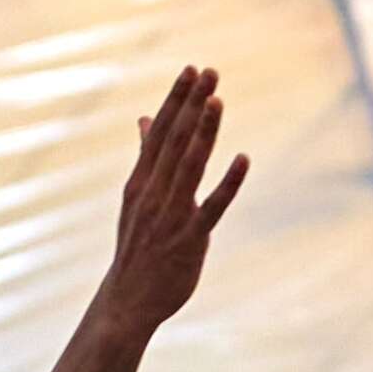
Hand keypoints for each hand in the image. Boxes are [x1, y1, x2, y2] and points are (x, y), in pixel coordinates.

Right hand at [97, 66, 247, 330]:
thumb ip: (146, 157)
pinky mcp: (190, 238)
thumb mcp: (136, 198)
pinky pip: (212, 206)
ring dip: (204, 132)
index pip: (159, 132)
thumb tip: (145, 119)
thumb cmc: (137, 248)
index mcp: (140, 182)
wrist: (128, 300)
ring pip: (190, 166)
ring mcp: (171, 215)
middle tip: (209, 72)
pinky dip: (228, 182)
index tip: (191, 70)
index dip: (176, 100)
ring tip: (218, 100)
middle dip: (192, 105)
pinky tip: (244, 159)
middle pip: (174, 141)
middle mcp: (154, 193)